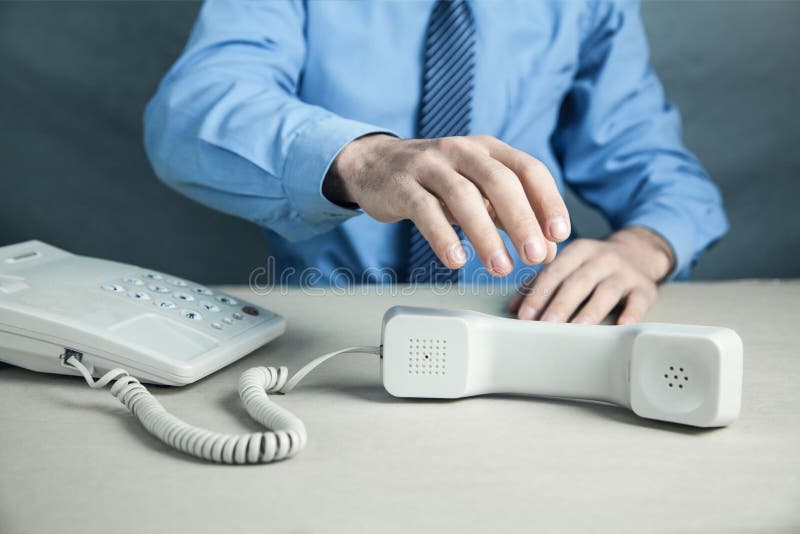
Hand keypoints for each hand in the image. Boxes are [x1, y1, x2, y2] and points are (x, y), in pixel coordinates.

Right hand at [324, 134, 569, 275]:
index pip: (528, 169)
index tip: (560, 234)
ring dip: (486, 235)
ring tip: (500, 267)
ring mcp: (430, 166)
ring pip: (464, 197)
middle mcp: (462, 151)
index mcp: (488, 150)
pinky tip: (456, 260)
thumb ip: (510, 217)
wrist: (375, 165)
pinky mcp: (402, 186)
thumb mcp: (477, 191)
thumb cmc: (435, 181)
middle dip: (522, 220)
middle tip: (536, 256)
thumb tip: (548, 251)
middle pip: (500, 181)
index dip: (548, 201)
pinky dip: (443, 237)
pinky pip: (425, 210)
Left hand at [508, 226, 674, 324]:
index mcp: (577, 251)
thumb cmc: (594, 265)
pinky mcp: (645, 287)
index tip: (525, 315)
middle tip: (545, 325)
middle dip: (560, 305)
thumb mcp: (569, 264)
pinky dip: (631, 313)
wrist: (639, 251)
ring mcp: (625, 272)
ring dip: (590, 311)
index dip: (538, 294)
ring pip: (606, 291)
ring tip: (577, 329)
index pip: (554, 272)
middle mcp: (601, 258)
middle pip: (578, 282)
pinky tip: (621, 326)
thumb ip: (541, 282)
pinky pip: (638, 301)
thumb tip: (513, 306)